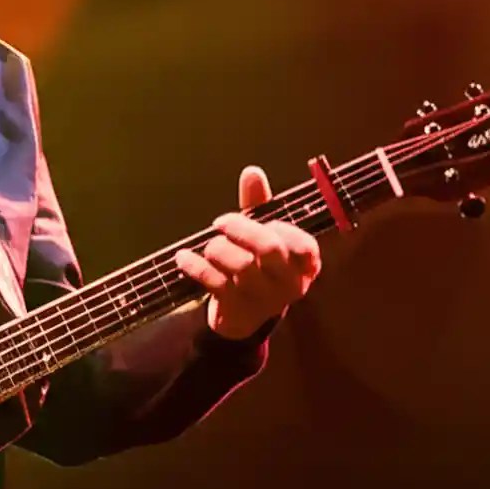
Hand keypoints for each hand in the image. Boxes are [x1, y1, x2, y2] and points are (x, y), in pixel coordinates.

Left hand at [174, 166, 321, 339]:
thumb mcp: (261, 234)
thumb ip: (258, 204)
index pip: (302, 243)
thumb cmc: (257, 265)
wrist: (242, 316)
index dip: (277, 227)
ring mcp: (265, 299)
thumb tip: (252, 172)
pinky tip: (184, 257)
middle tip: (219, 223)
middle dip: (240, 228)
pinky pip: (215, 282)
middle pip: (269, 248)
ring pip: (241, 265)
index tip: (258, 220)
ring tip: (208, 246)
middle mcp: (291, 283)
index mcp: (305, 264)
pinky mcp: (238, 309)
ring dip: (217, 248)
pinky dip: (195, 265)